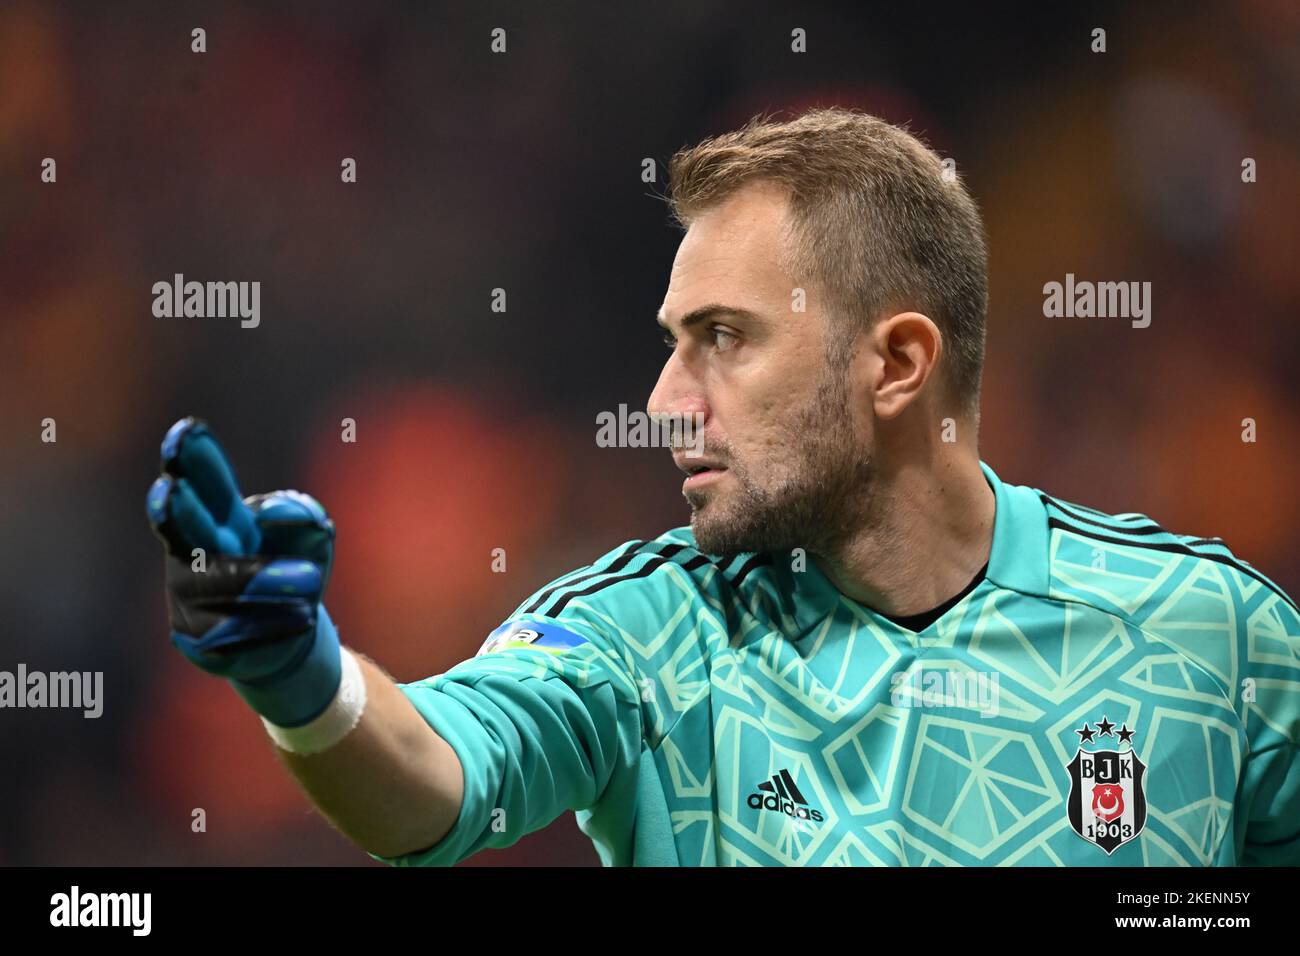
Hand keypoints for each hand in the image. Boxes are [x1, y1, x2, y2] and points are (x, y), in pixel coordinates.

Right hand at [145, 417, 342, 726]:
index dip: (193, 458)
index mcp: (221, 516)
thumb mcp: (310, 536)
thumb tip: (272, 514)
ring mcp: (187, 595)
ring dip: (264, 579)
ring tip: (311, 579)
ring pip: (219, 581)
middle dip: (176, 509)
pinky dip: (274, 619)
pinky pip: (233, 625)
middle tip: (169, 491)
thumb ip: (300, 516)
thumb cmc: (292, 567)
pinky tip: (301, 617)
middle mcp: (192, 550)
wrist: (289, 632)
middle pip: (182, 527)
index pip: (207, 482)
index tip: (184, 431)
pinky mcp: (197, 637)